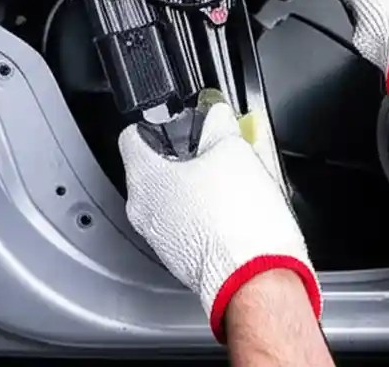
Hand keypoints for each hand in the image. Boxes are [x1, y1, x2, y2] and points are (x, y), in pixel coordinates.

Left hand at [118, 93, 320, 342]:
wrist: (256, 275)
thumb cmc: (239, 218)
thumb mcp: (233, 149)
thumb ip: (218, 123)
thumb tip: (215, 113)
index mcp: (145, 177)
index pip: (132, 137)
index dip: (157, 126)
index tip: (178, 124)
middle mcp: (143, 210)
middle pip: (153, 168)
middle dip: (183, 158)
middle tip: (214, 152)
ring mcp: (159, 237)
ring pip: (170, 199)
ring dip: (194, 187)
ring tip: (228, 182)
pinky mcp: (180, 258)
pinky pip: (184, 225)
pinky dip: (202, 214)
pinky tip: (230, 210)